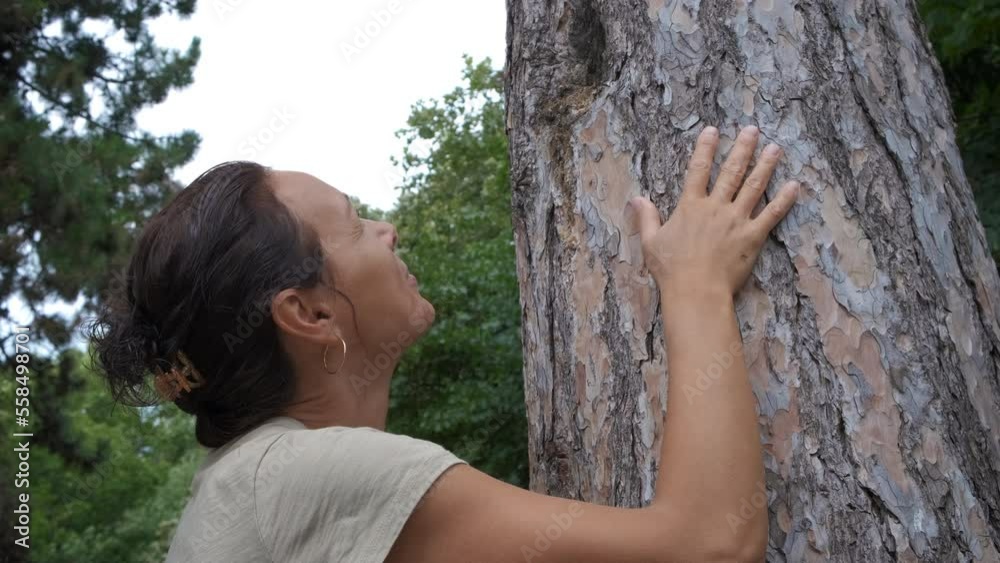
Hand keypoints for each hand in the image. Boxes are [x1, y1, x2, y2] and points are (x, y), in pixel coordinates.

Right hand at [630, 125, 798, 296]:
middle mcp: (716, 207)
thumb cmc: (671, 269)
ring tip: (775, 148)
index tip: (713, 130)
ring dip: (765, 165)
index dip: (705, 148)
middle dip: (743, 148)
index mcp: (691, 206)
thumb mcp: (651, 242)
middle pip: (731, 171)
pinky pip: (772, 214)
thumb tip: (637, 198)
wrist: (696, 291)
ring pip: (754, 186)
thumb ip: (646, 217)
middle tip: (753, 130)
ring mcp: (736, 220)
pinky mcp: (753, 237)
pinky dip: (784, 200)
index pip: (698, 169)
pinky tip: (794, 186)